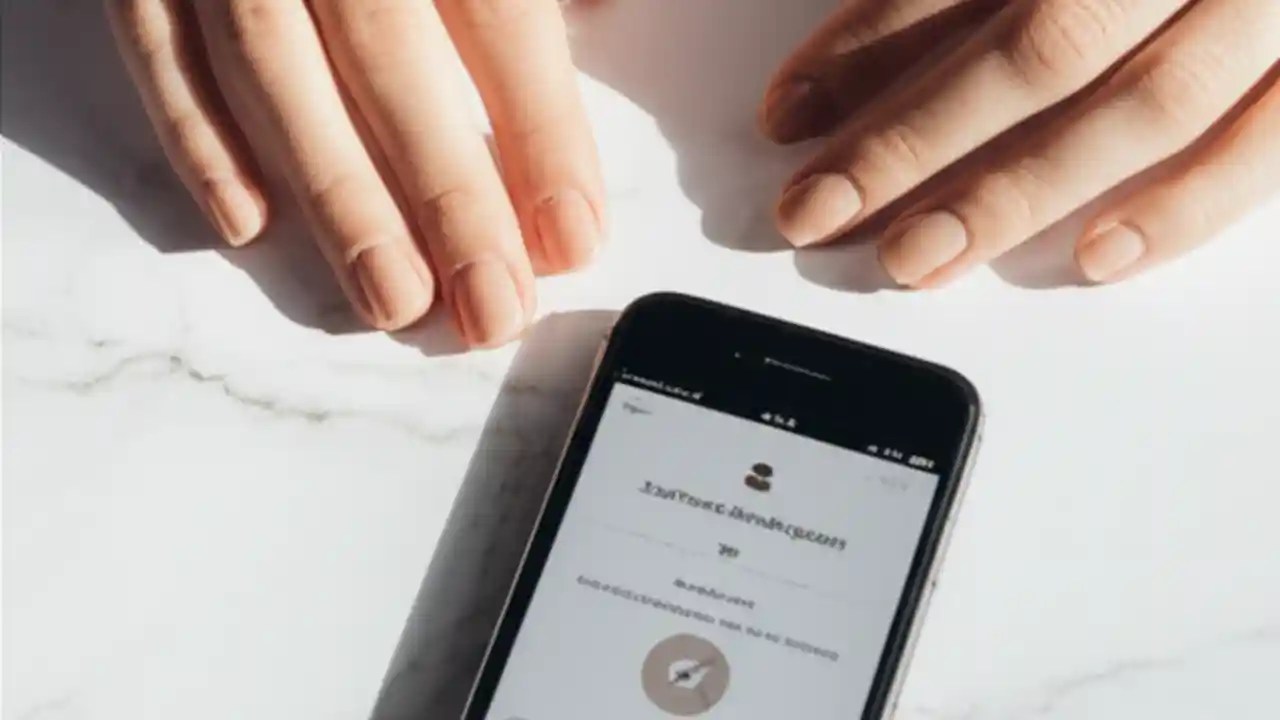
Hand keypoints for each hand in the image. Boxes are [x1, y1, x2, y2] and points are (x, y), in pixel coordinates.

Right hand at [107, 0, 603, 344]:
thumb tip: (600, 11)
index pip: (500, 17)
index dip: (543, 133)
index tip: (575, 237)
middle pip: (393, 62)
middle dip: (447, 199)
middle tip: (492, 309)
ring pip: (273, 74)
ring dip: (336, 200)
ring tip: (392, 303)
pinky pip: (153, 44)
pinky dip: (196, 138)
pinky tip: (249, 225)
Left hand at [761, 0, 1278, 285]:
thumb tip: (840, 73)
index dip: (868, 47)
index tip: (789, 116)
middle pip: (1043, 49)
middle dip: (915, 142)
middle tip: (817, 210)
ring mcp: (1269, 6)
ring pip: (1145, 109)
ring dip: (1019, 195)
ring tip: (918, 256)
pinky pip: (1268, 144)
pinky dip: (1185, 209)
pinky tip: (1095, 258)